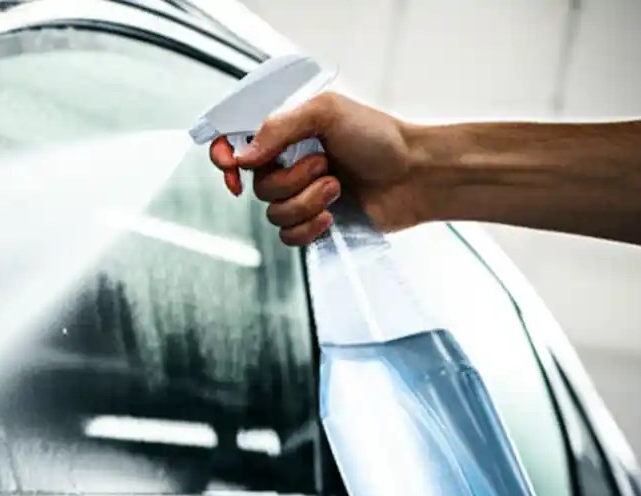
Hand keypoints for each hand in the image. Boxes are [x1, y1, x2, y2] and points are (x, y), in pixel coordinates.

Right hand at [209, 92, 425, 244]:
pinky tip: (333, 216)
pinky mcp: (312, 223)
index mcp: (284, 133)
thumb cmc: (379, 137)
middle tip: (325, 165)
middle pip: (256, 185)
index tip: (234, 168)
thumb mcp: (327, 112)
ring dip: (307, 202)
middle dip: (291, 180)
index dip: (225, 157)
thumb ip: (279, 127)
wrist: (415, 176)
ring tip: (337, 188)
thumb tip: (243, 156)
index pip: (235, 144)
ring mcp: (299, 195)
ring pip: (272, 214)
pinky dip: (309, 228)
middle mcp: (287, 164)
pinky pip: (288, 237)